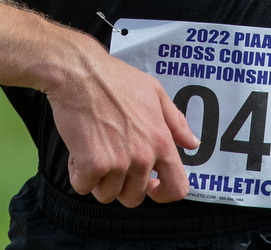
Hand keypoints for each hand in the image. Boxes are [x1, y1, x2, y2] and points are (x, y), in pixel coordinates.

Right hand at [47, 36, 199, 207]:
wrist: (80, 73)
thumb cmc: (114, 79)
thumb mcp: (154, 92)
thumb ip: (175, 122)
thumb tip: (192, 144)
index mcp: (161, 141)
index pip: (176, 187)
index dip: (163, 193)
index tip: (150, 187)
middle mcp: (143, 156)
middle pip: (134, 197)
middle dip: (120, 183)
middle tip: (110, 157)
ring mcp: (118, 163)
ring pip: (107, 195)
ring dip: (97, 178)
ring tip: (94, 149)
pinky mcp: (92, 166)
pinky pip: (83, 187)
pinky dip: (78, 173)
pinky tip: (79, 150)